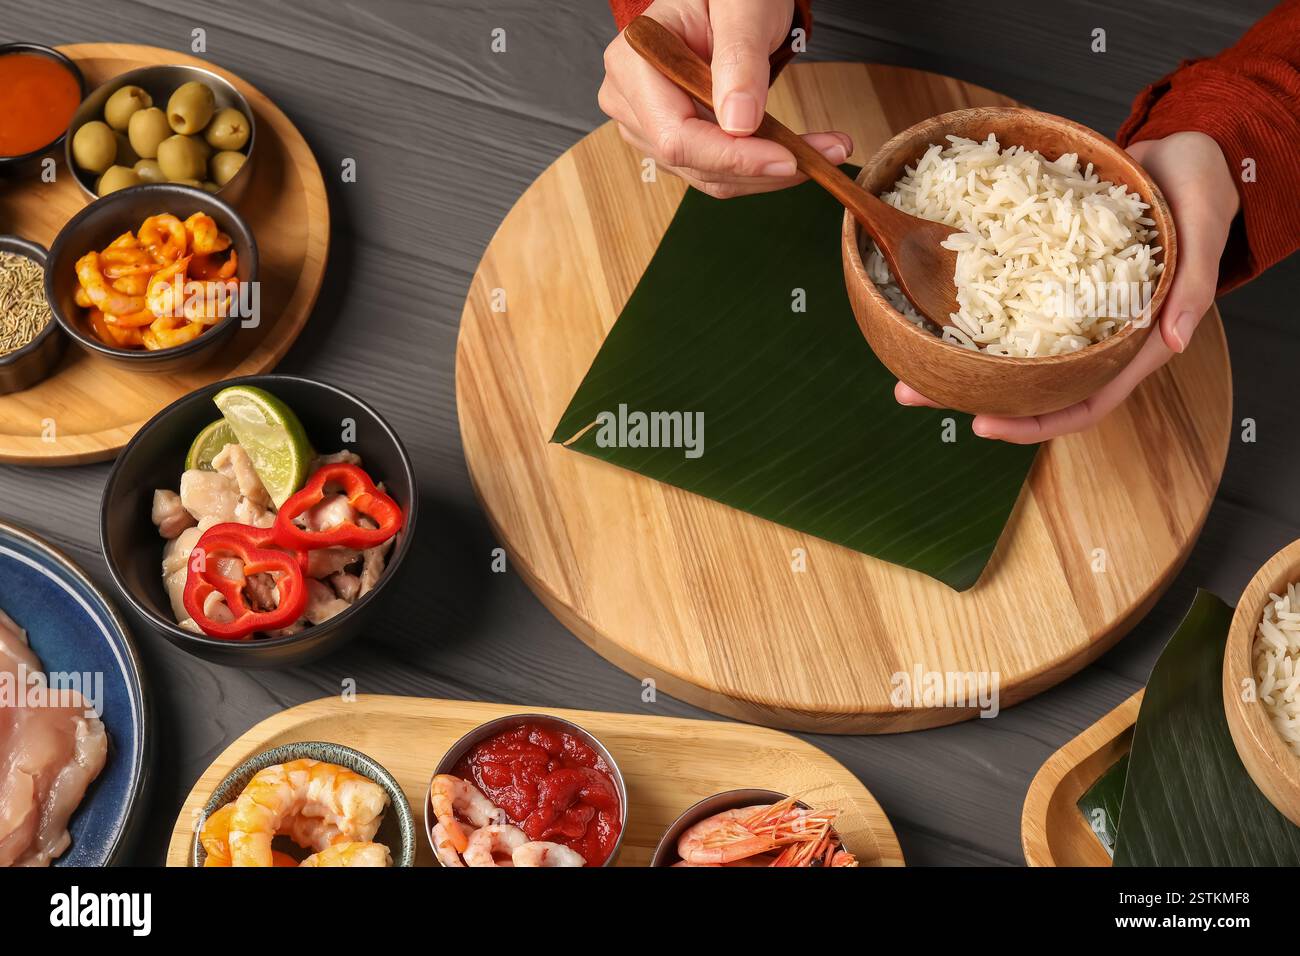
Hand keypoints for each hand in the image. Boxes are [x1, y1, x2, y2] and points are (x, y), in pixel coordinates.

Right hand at [598, 0, 852, 197]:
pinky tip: (798, 151)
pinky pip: (718, 171)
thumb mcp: (742, 8)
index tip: (788, 157)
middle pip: (692, 162)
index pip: (676, 135)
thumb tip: (739, 123)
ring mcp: (648, 125)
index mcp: (634, 62)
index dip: (732, 156)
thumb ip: (739, 59)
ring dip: (768, 173)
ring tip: (823, 150)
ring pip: (709, 176)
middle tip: (826, 155)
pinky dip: (761, 167)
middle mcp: (630, 101)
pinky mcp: (674, 140)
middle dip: (760, 167)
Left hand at [895, 131, 1240, 442]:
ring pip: (1006, 351)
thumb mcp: (1203, 226)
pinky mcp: (1045, 280)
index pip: (1083, 404)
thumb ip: (1193, 285)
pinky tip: (925, 309)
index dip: (1035, 423)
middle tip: (911, 393)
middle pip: (1029, 387)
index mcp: (1132, 343)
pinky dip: (966, 310)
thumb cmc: (1202, 188)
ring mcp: (1064, 309)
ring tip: (900, 364)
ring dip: (953, 360)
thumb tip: (1176, 342)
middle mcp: (1092, 336)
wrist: (1179, 152)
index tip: (982, 424)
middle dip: (971, 396)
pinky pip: (1002, 303)